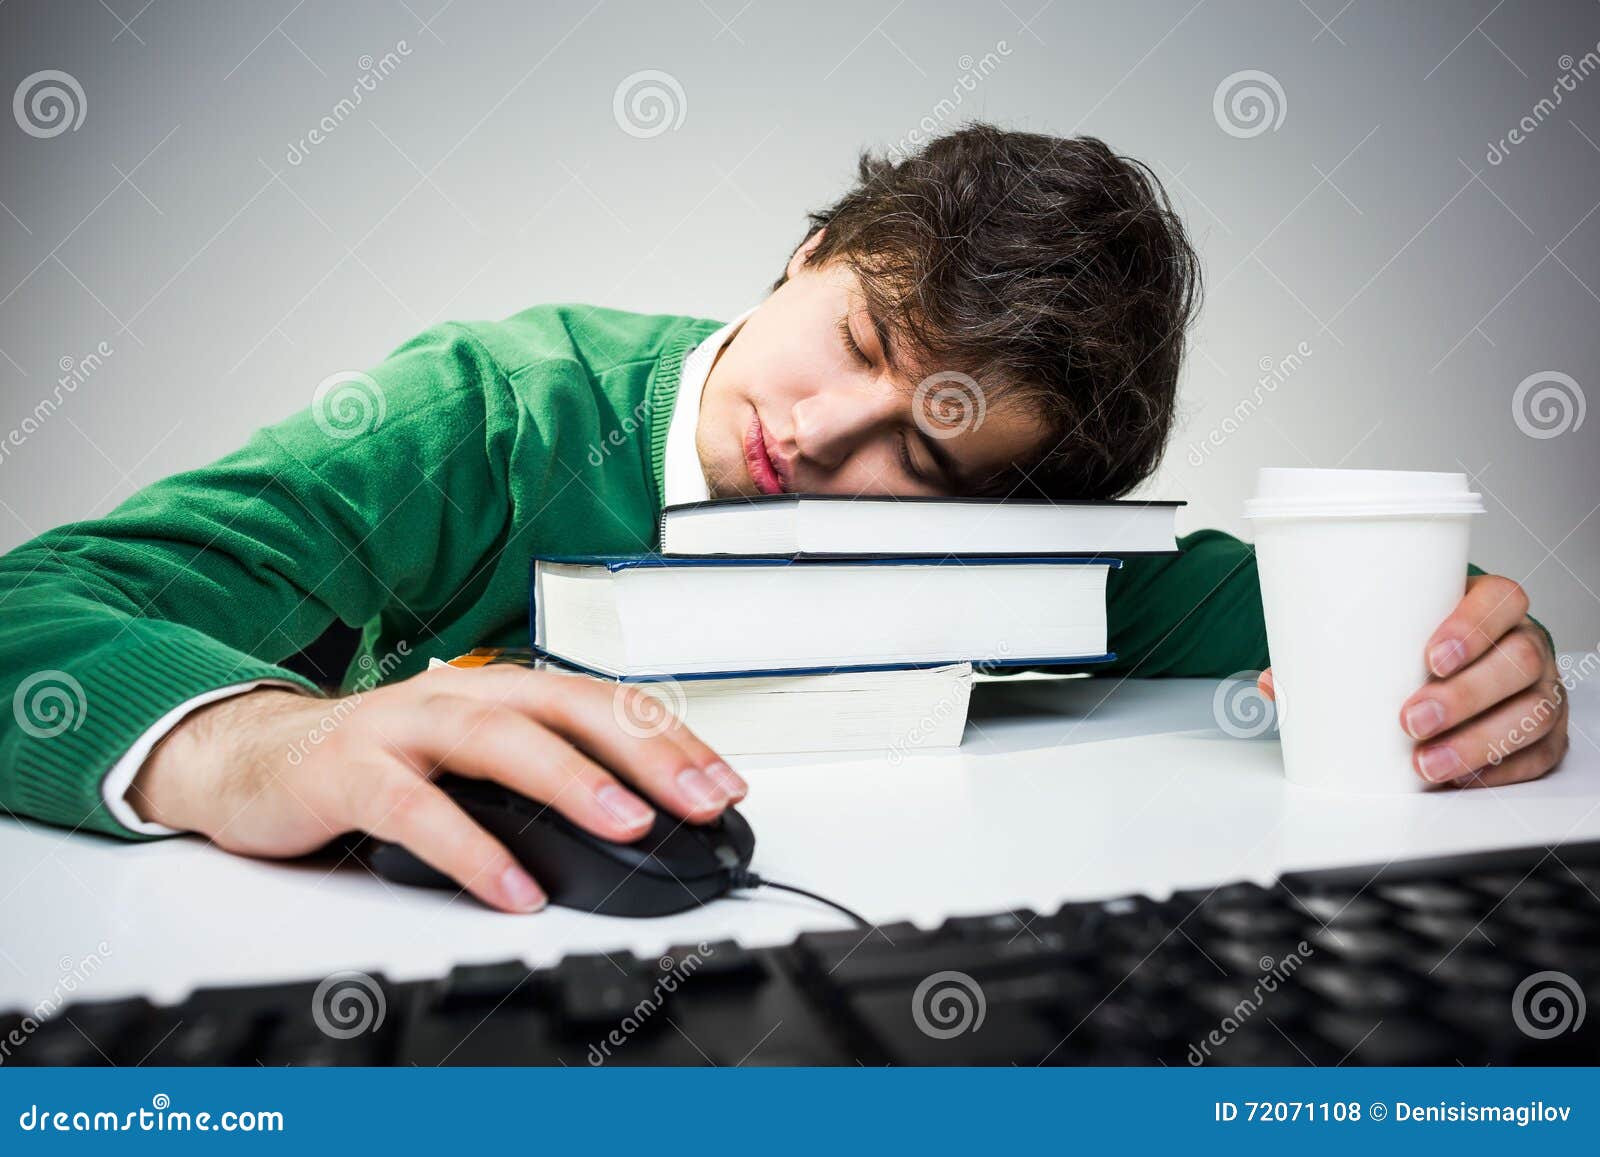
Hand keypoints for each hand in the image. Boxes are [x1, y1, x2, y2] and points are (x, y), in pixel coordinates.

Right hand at [130, 666, 746, 911]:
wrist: (253, 759)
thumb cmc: (379, 761)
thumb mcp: (473, 762)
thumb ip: (539, 778)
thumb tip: (638, 821)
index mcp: (501, 690)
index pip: (604, 703)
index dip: (671, 739)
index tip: (727, 784)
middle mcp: (461, 692)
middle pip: (568, 707)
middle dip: (646, 752)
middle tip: (703, 799)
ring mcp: (403, 726)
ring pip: (497, 739)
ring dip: (571, 780)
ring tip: (629, 824)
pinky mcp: (347, 771)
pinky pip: (416, 809)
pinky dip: (470, 850)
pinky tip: (512, 886)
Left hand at [1258, 575, 1567, 788]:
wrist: (1452, 663)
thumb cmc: (1416, 645)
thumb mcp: (1384, 635)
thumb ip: (1333, 652)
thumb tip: (1271, 682)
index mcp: (1490, 606)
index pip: (1501, 602)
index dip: (1473, 627)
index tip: (1430, 656)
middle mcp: (1525, 643)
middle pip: (1517, 663)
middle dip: (1464, 695)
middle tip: (1411, 720)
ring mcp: (1540, 690)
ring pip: (1530, 714)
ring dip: (1477, 743)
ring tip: (1426, 764)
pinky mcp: (1545, 735)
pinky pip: (1537, 755)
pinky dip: (1500, 771)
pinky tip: (1462, 780)